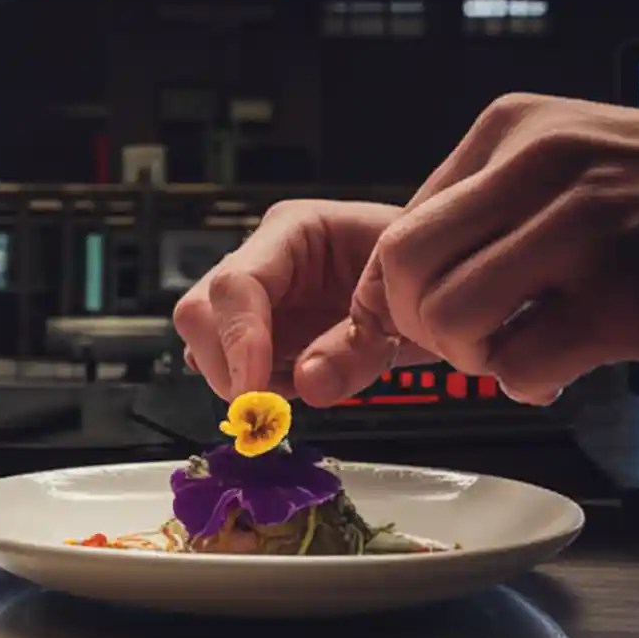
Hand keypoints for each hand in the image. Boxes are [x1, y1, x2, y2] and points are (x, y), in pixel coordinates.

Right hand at [173, 200, 436, 405]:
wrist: (438, 290)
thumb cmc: (425, 278)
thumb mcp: (405, 308)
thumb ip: (359, 344)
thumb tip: (306, 383)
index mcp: (295, 231)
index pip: (237, 283)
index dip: (238, 340)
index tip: (252, 391)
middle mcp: (264, 263)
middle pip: (200, 313)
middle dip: (228, 368)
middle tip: (273, 407)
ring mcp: (257, 302)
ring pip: (205, 346)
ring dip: (246, 384)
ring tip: (309, 384)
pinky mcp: (261, 339)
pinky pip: (232, 371)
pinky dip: (257, 393)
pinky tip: (299, 386)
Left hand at [351, 93, 638, 404]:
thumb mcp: (567, 149)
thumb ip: (485, 200)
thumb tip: (398, 278)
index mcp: (514, 129)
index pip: (401, 225)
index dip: (392, 291)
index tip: (406, 323)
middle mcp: (542, 169)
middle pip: (408, 270)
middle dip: (416, 326)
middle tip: (460, 342)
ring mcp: (587, 235)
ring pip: (453, 320)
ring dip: (470, 356)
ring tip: (511, 351)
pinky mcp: (626, 304)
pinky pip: (519, 366)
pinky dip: (523, 382)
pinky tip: (556, 368)